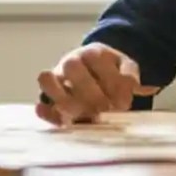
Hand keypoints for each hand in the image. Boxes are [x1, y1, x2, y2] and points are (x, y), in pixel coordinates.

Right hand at [36, 43, 158, 124]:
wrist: (93, 70)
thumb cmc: (111, 70)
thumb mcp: (126, 67)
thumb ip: (130, 76)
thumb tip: (133, 86)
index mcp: (92, 53)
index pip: (99, 63)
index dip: (112, 84)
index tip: (123, 102)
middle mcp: (70, 61)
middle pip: (71, 69)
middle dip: (91, 93)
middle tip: (105, 109)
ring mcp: (56, 79)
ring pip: (47, 80)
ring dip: (66, 100)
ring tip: (84, 115)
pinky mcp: (49, 98)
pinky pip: (41, 103)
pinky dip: (47, 113)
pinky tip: (63, 122)